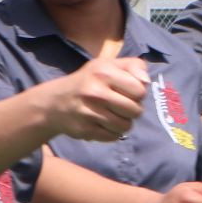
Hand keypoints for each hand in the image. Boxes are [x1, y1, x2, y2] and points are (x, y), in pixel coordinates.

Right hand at [29, 58, 149, 141]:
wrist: (54, 102)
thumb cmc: (88, 81)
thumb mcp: (107, 65)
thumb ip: (133, 66)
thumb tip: (147, 82)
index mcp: (104, 72)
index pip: (140, 90)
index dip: (138, 93)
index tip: (128, 92)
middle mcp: (96, 92)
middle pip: (135, 111)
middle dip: (133, 110)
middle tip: (122, 106)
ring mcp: (89, 112)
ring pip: (125, 126)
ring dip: (124, 123)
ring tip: (114, 116)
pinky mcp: (85, 130)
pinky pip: (113, 137)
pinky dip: (112, 133)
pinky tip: (104, 124)